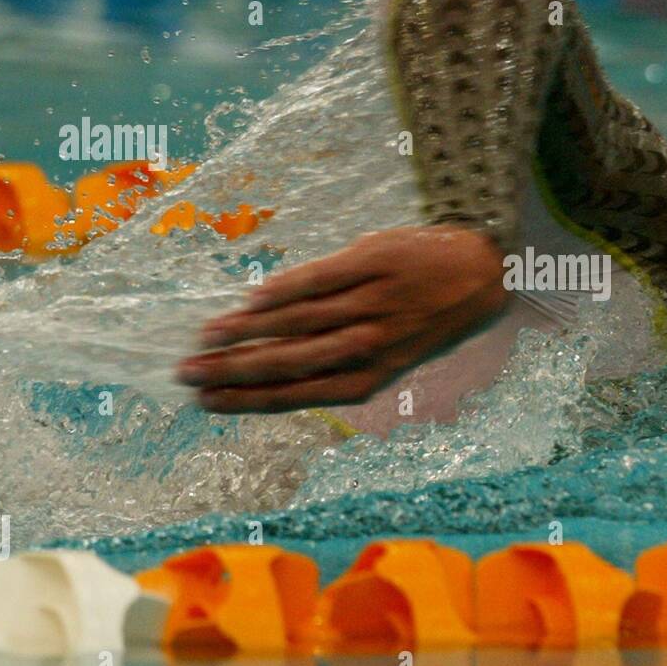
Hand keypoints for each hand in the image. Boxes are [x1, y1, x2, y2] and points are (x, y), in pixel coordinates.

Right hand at [176, 224, 507, 412]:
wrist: (478, 272)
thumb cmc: (423, 318)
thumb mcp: (388, 354)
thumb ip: (336, 364)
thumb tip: (271, 370)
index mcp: (370, 376)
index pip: (296, 394)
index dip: (247, 400)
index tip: (206, 403)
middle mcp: (367, 344)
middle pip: (287, 361)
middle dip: (233, 370)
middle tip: (188, 374)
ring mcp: (369, 302)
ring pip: (295, 321)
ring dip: (246, 330)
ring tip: (207, 336)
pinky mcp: (370, 261)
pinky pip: (316, 279)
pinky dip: (281, 290)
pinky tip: (250, 299)